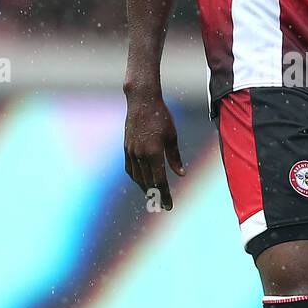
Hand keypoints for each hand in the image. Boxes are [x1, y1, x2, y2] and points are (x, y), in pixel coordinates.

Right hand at [123, 89, 184, 208]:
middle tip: (162, 204)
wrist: (142, 101)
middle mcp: (140, 154)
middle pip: (148, 182)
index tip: (169, 206)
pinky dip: (136, 177)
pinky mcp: (126, 148)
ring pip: (137, 177)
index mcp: (154, 152)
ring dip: (145, 188)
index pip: (159, 181)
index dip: (165, 195)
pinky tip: (142, 181)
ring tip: (153, 195)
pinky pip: (130, 168)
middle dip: (156, 195)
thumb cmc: (161, 117)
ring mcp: (131, 151)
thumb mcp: (172, 137)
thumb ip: (175, 158)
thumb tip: (180, 175)